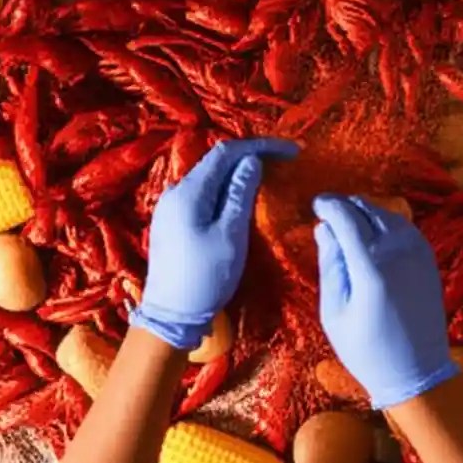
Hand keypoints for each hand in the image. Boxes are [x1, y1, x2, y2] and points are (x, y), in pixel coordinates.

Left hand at [132, 137, 298, 349]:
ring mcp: (171, 208)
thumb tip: (251, 161)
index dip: (259, 146)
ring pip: (209, 179)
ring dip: (238, 174)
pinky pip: (202, 195)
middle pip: (216, 162)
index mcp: (188, 192)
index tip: (291, 151)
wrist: (171, 316)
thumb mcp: (230, 236)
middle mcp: (175, 193)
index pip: (226, 152)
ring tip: (268, 178)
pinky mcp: (173, 223)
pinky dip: (225, 191)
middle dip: (250, 157)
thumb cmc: (204, 278)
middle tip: (284, 163)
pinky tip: (243, 200)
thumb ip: (241, 195)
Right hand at [314, 195, 456, 408]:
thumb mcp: (335, 312)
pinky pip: (406, 228)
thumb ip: (330, 266)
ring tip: (348, 218)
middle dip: (347, 205)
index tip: (317, 205)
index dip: (330, 206)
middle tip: (328, 210)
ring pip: (390, 215)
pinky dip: (386, 221)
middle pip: (370, 211)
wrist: (417, 371)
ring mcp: (418, 255)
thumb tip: (324, 229)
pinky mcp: (429, 261)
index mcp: (371, 269)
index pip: (348, 219)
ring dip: (367, 210)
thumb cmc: (367, 349)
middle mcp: (399, 254)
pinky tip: (373, 231)